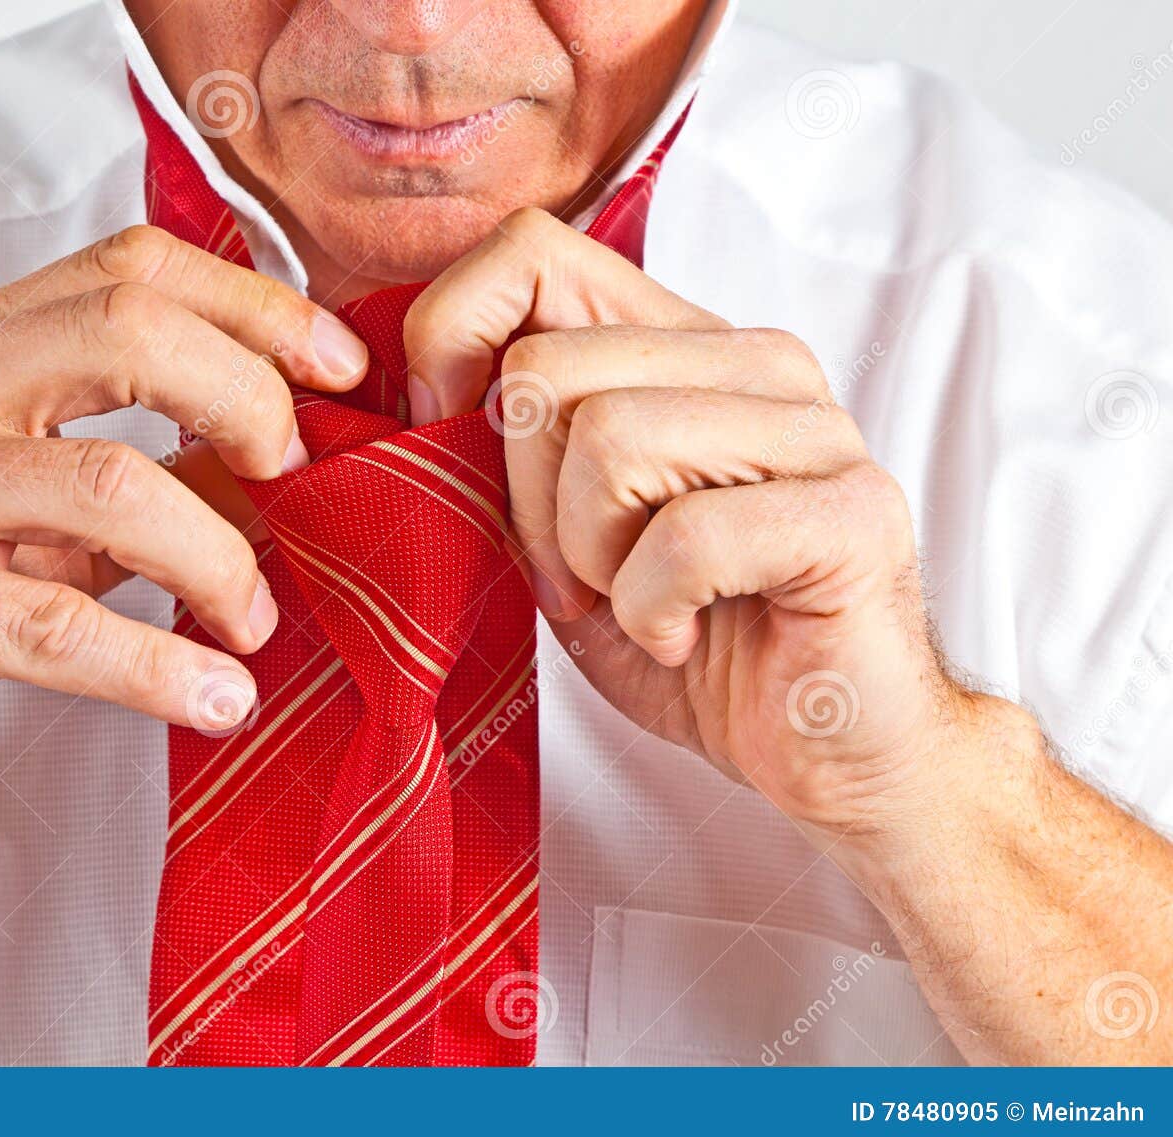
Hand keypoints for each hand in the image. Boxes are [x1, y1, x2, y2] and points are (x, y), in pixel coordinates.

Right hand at [0, 226, 367, 817]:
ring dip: (219, 562)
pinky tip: (218, 698)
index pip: (134, 269)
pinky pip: (55, 624)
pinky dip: (159, 666)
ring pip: (109, 487)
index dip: (256, 307)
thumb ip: (141, 478)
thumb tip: (282, 475)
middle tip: (301, 483)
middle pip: (130, 329)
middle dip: (250, 403)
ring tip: (258, 622)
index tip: (338, 372)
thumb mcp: (24, 513)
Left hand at [403, 208, 990, 841]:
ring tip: (641, 602)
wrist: (825, 751)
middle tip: (584, 575)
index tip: (453, 448)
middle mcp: (757, 362)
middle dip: (526, 503)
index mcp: (683, 347)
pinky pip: (680, 539)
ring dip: (589, 558)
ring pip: (605, 439)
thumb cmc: (689, 641)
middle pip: (543, 369)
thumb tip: (419, 394)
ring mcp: (815, 430)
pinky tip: (686, 635)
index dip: (453, 343)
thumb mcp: (559, 537)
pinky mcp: (850, 513)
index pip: (533, 252)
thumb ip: (506, 453)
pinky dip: (650, 613)